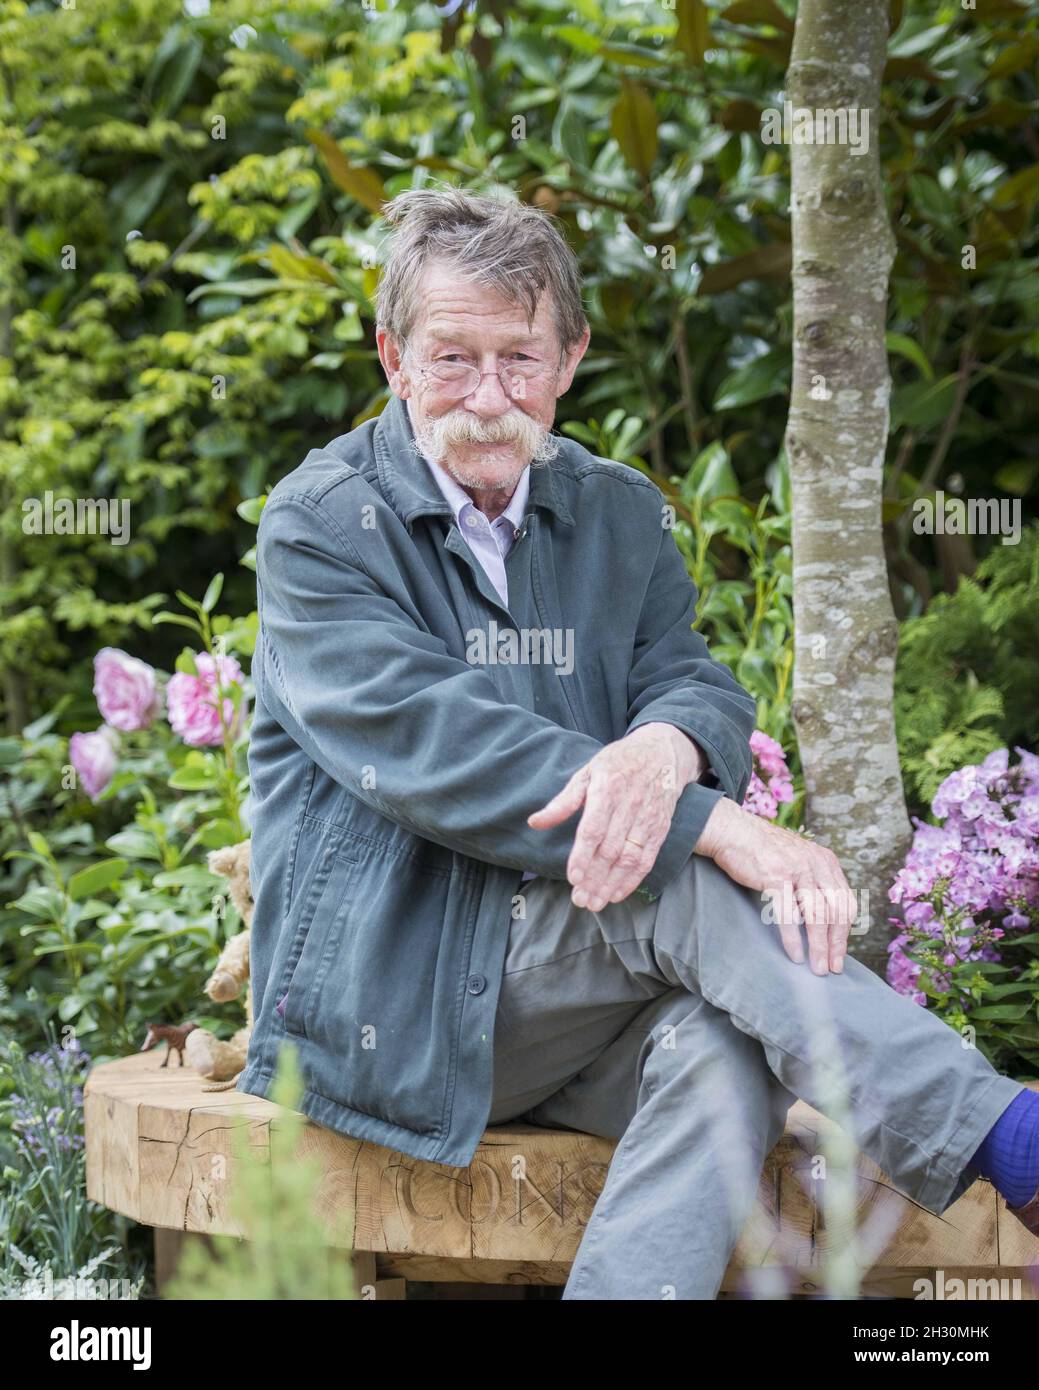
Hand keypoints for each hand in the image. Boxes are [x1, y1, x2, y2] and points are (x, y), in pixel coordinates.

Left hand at [527, 722, 704, 910]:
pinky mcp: (660, 828)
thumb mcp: (586, 773)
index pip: (594, 828)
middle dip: (594, 878)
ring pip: (630, 858)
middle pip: (611, 849)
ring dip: (612, 884)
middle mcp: (630, 804)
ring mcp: (648, 818)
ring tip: (595, 903)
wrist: (662, 752)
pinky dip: (633, 880)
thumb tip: (535, 822)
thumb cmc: (617, 763)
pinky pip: (648, 859)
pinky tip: (617, 894)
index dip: (583, 855)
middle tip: (580, 900)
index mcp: (608, 788)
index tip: (573, 878)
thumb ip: (562, 802)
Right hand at [694, 797, 855, 973]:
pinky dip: (793, 938)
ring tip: (817, 968)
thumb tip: (821, 920)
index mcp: (826, 861)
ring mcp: (797, 870)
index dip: (846, 931)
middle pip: (836, 911)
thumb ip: (813, 882)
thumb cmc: (763, 851)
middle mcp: (817, 864)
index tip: (840, 952)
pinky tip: (795, 955)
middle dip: (837, 944)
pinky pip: (789, 915)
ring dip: (819, 947)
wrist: (733, 831)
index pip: (846, 902)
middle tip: (834, 968)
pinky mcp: (775, 877)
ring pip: (817, 916)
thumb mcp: (798, 860)